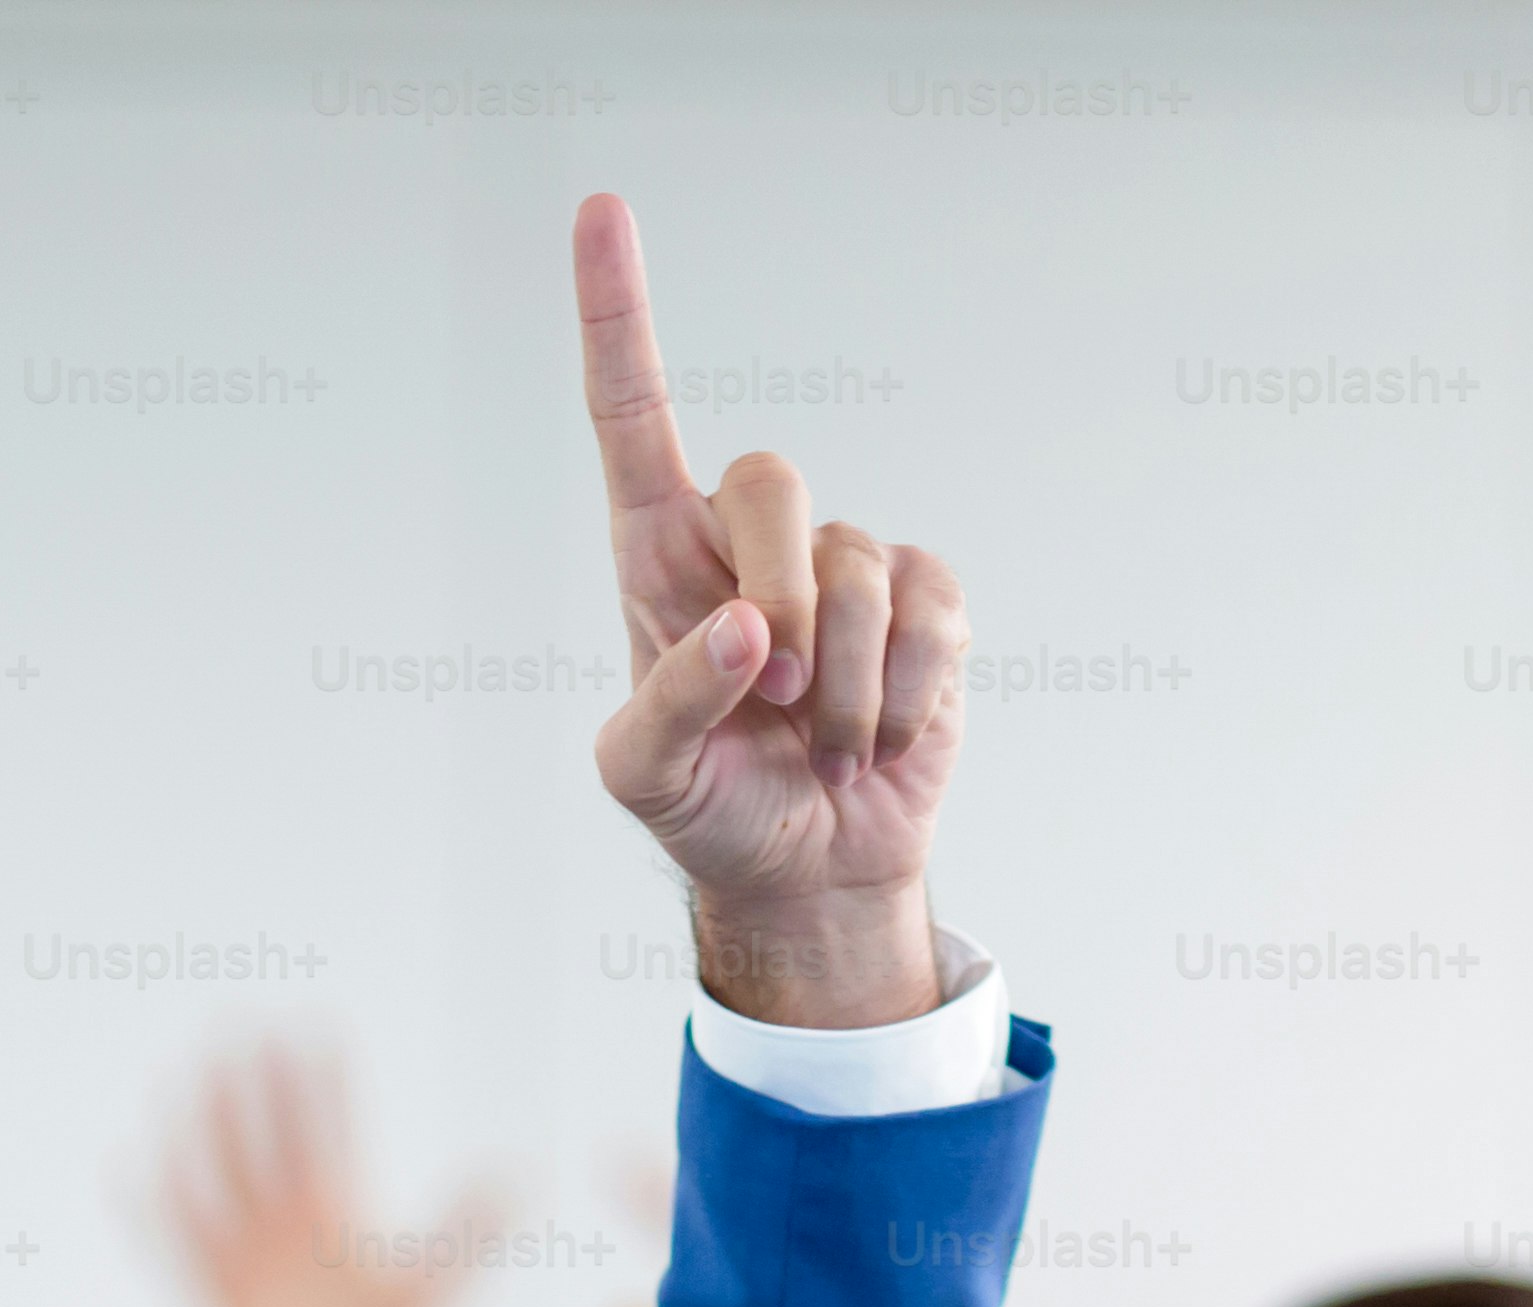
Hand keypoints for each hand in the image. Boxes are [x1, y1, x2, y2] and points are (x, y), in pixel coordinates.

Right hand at [157, 1047, 495, 1306]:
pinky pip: (173, 1236)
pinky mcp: (211, 1287)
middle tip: (243, 1021)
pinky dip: (147, 1203)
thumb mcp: (429, 1284)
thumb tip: (520, 1174)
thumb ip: (465, 1228)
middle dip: (256, 1084)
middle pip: (266, 1135)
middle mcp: (287, 1219)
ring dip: (203, 1124)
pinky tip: (126, 1162)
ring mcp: (246, 1249)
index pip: (328, 1129)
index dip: (323, 1083)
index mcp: (337, 1210)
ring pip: (217, 1169)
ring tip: (189, 1071)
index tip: (321, 1027)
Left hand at [573, 194, 957, 1029]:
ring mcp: (841, 567)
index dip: (618, 313)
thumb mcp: (647, 780)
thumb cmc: (710, 812)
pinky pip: (932, 607)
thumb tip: (749, 629)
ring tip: (829, 746)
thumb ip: (671, 704)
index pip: (631, 412)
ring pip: (860, 566)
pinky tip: (886, 734)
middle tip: (787, 699)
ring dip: (850, 685)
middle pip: (771, 479)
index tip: (599, 209)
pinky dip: (910, 688)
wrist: (810, 871)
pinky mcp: (923, 605)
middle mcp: (748, 541)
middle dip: (785, 591)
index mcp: (658, 557)